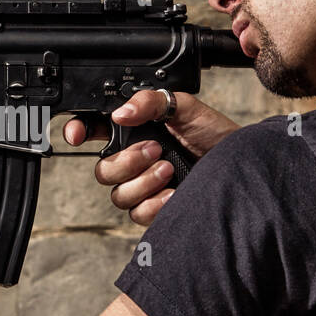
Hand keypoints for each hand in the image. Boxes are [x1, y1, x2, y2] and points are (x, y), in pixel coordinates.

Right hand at [62, 90, 240, 225]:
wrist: (238, 164)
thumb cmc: (213, 133)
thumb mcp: (184, 106)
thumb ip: (150, 101)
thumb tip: (121, 113)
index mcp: (132, 131)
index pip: (93, 131)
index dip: (78, 132)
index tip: (78, 136)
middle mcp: (133, 160)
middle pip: (102, 170)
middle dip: (126, 161)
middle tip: (154, 150)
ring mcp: (143, 187)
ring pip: (118, 194)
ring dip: (143, 182)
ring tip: (169, 170)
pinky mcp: (155, 209)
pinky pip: (137, 213)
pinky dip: (155, 203)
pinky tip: (174, 193)